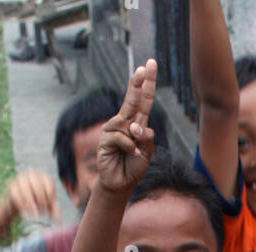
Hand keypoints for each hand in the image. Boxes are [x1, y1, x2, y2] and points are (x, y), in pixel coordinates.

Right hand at [0, 170, 58, 228]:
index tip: (49, 206)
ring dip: (31, 204)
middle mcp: (31, 174)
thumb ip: (54, 209)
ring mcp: (20, 179)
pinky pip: (16, 195)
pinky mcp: (12, 186)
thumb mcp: (47, 205)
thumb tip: (58, 219)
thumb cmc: (36, 202)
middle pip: (37, 185)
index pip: (48, 183)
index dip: (50, 196)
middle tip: (43, 211)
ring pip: (26, 189)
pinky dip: (22, 205)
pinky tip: (26, 212)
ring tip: (35, 214)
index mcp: (42, 176)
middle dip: (41, 200)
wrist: (19, 204)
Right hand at [96, 61, 157, 192]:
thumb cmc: (134, 166)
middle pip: (133, 100)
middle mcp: (125, 122)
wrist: (120, 183)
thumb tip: (136, 126)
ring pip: (128, 122)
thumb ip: (146, 137)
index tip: (149, 65)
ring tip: (134, 152)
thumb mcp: (147, 152)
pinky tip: (130, 154)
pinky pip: (121, 136)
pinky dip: (128, 146)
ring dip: (135, 137)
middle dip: (138, 83)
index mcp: (138, 122)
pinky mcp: (106, 137)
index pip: (143, 100)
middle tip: (143, 68)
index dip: (147, 83)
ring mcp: (114, 128)